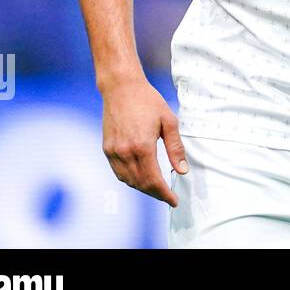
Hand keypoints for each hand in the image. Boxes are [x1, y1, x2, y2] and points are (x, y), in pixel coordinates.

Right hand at [100, 77, 187, 206]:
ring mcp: (113, 151)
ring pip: (128, 180)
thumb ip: (175, 148)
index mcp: (142, 147)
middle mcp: (125, 152)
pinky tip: (140, 177)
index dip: (164, 194)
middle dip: (155, 194)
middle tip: (168, 196)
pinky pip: (118, 172)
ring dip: (142, 188)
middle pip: (140, 184)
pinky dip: (130, 179)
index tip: (173, 201)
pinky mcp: (106, 148)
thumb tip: (182, 170)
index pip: (154, 180)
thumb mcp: (169, 122)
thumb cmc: (148, 101)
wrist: (121, 88)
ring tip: (157, 189)